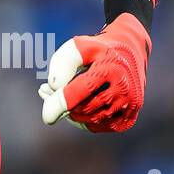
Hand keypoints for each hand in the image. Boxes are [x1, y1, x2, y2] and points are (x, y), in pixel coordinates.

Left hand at [39, 12, 149, 132]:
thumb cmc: (97, 50)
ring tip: (56, 96)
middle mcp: (125, 88)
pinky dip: (83, 120)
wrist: (129, 54)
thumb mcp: (78, 46)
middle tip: (44, 91)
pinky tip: (75, 106)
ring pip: (91, 120)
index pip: (84, 89)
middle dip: (61, 104)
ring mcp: (130, 105)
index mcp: (112, 67)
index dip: (62, 103)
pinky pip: (99, 127)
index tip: (47, 117)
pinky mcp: (129, 118)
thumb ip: (63, 63)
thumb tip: (54, 87)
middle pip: (85, 107)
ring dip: (70, 113)